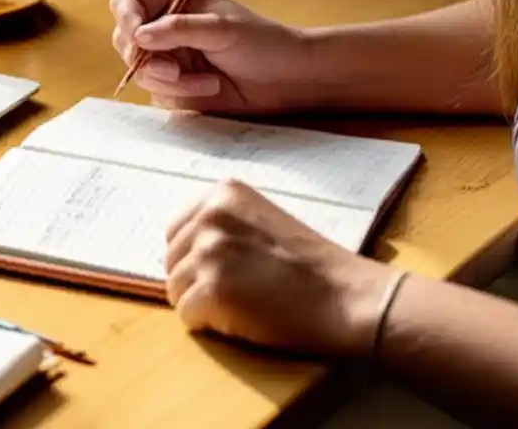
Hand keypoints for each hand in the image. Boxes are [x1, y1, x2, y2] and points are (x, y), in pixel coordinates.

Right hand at [109, 0, 316, 113]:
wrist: (288, 79)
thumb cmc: (263, 43)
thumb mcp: (222, 29)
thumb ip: (179, 29)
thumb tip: (139, 35)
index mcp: (174, 2)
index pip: (127, 3)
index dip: (126, 19)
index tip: (139, 37)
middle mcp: (166, 30)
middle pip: (124, 41)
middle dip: (146, 60)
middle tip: (174, 70)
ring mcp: (169, 58)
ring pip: (140, 73)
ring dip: (170, 81)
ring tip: (208, 82)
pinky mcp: (176, 86)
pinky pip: (157, 94)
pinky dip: (180, 94)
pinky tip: (211, 88)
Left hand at [164, 179, 395, 356]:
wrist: (347, 297)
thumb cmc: (314, 266)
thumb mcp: (263, 221)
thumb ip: (224, 226)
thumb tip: (183, 249)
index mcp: (223, 193)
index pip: (176, 230)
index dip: (196, 257)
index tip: (229, 269)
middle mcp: (210, 216)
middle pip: (170, 259)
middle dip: (195, 279)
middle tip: (239, 291)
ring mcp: (208, 252)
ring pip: (174, 289)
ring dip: (201, 303)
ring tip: (243, 304)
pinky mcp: (211, 290)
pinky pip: (186, 315)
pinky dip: (208, 324)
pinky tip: (242, 320)